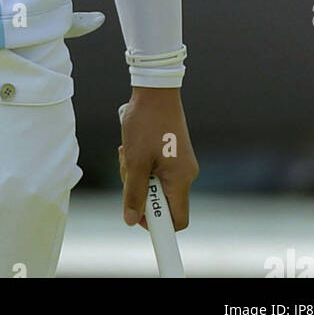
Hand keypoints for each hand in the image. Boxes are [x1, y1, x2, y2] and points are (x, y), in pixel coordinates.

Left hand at [118, 88, 197, 231]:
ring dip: (137, 174)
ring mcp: (180, 162)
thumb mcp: (134, 160)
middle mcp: (185, 173)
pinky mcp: (173, 152)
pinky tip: (131, 146)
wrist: (155, 89)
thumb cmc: (145, 122)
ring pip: (155, 183)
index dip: (158, 225)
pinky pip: (156, 169)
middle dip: (140, 191)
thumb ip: (134, 193)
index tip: (138, 217)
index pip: (177, 220)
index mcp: (181, 179)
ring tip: (128, 152)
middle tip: (127, 171)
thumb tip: (131, 219)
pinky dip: (142, 163)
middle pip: (162, 201)